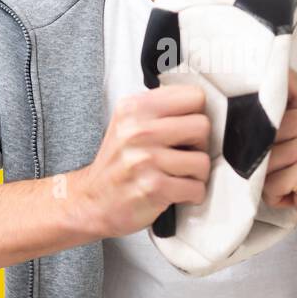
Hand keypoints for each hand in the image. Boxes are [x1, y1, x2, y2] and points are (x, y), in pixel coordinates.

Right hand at [76, 84, 211, 238]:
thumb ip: (160, 109)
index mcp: (135, 108)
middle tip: (184, 154)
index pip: (194, 96)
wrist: (93, 202)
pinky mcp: (153, 187)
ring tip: (179, 175)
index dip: (195, 114)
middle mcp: (138, 130)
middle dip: (200, 144)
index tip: (187, 128)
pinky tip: (177, 192)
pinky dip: (192, 195)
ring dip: (197, 174)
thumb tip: (202, 105)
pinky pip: (196, 188)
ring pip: (203, 160)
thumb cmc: (117, 165)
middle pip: (202, 126)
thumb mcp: (129, 124)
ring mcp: (145, 159)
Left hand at [261, 68, 296, 237]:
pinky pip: (271, 183)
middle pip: (261, 128)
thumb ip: (277, 110)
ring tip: (291, 180)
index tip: (250, 114)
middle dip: (262, 154)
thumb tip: (234, 103)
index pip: (275, 84)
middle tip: (285, 165)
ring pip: (263, 159)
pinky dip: (275, 195)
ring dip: (269, 178)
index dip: (254, 101)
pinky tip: (295, 193)